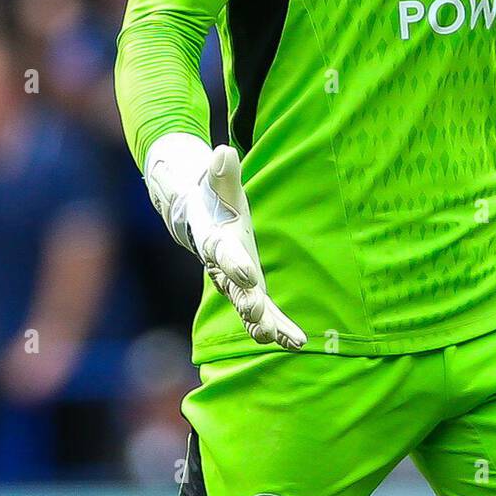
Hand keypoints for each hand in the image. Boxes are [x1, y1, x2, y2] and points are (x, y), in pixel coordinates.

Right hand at [156, 142, 304, 350]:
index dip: (235, 264)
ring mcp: (236, 283)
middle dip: (247, 303)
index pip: (224, 254)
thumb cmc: (211, 197)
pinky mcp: (250, 290)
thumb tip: (222, 153)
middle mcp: (223, 268)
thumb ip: (221, 172)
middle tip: (259, 317)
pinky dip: (279, 329)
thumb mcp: (216, 182)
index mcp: (216, 240)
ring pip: (248, 308)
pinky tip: (298, 342)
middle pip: (235, 289)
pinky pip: (265, 314)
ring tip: (280, 338)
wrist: (196, 217)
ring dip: (264, 324)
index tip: (248, 274)